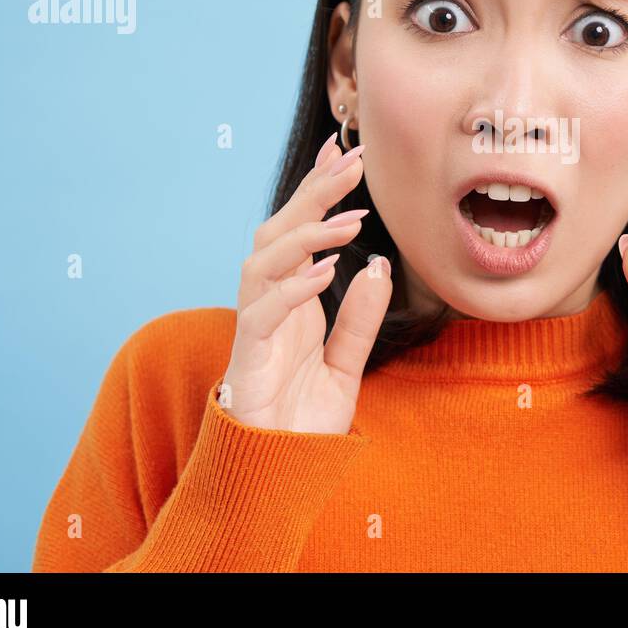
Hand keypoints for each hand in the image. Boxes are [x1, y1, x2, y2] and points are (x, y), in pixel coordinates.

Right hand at [222, 135, 391, 433]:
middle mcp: (267, 305)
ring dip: (306, 235)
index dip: (316, 189)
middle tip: (352, 160)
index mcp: (290, 301)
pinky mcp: (247, 360)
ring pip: (263, 262)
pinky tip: (330, 272)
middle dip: (313, 192)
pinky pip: (262, 313)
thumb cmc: (302, 421)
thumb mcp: (346, 365)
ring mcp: (253, 329)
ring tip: (352, 221)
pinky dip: (294, 288)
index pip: (299, 232)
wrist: (275, 477)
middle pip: (278, 231)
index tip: (342, 150)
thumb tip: (380, 267)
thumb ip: (360, 319)